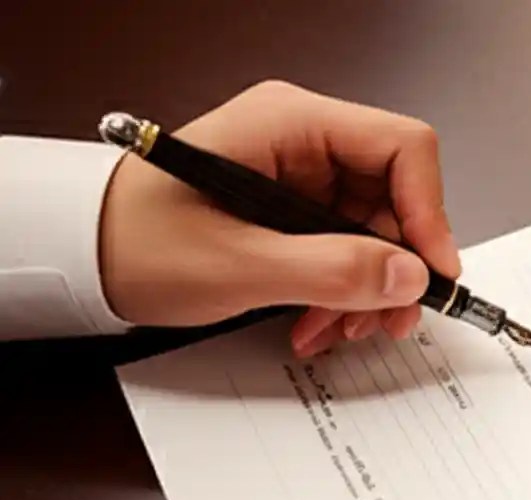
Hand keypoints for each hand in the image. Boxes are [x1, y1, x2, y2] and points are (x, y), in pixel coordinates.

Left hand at [98, 80, 459, 357]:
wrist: (83, 256)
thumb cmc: (134, 241)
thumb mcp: (237, 264)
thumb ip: (331, 270)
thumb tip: (411, 277)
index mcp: (292, 122)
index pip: (402, 147)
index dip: (428, 211)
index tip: (430, 273)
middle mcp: (304, 140)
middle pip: (395, 196)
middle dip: (395, 265)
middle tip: (392, 321)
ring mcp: (301, 175)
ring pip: (376, 230)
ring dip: (368, 288)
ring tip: (342, 329)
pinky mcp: (294, 210)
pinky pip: (345, 248)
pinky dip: (341, 290)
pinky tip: (317, 322)